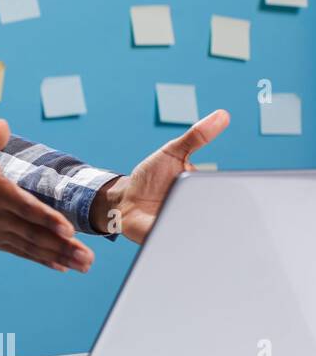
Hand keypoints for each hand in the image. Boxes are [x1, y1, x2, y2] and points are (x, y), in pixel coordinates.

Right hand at [0, 119, 94, 272]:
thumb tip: (2, 125)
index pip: (25, 207)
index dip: (47, 218)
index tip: (69, 229)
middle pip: (33, 234)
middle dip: (62, 247)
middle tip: (88, 259)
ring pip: (30, 246)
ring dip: (58, 257)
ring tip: (84, 266)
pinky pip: (20, 251)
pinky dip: (40, 259)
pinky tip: (61, 266)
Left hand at [90, 109, 229, 243]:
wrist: (124, 201)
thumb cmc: (151, 176)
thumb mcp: (173, 152)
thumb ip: (196, 136)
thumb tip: (222, 115)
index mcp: (205, 192)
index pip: (224, 194)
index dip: (232, 192)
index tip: (232, 188)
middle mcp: (198, 212)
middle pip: (215, 215)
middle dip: (215, 211)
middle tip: (202, 200)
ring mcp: (183, 227)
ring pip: (198, 231)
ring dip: (196, 225)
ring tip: (185, 214)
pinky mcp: (165, 239)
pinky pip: (175, 240)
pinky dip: (176, 237)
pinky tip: (175, 232)